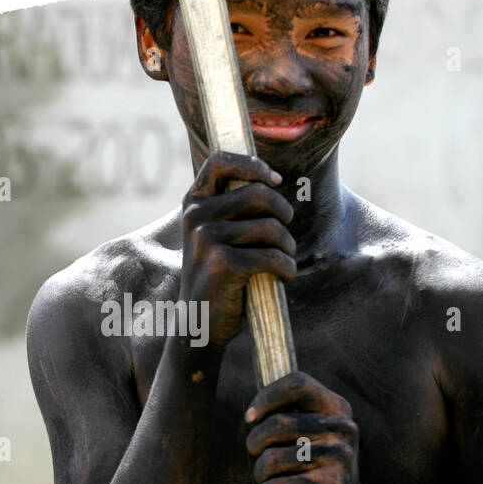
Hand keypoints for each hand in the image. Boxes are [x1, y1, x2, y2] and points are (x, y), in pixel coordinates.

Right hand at [180, 152, 296, 349]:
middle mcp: (196, 216)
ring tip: (285, 258)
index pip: (220, 161)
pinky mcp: (222, 264)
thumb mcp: (215, 234)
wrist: (198, 323)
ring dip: (288, 245)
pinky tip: (284, 276)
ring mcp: (206, 239)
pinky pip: (272, 256)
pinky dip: (287, 267)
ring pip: (270, 227)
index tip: (274, 180)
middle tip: (286, 233)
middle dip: (283, 213)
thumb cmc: (217, 275)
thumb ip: (232, 208)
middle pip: (258, 193)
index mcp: (194, 203)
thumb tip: (271, 180)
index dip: (253, 165)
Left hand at [245, 372, 360, 483]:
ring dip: (261, 475)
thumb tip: (251, 414)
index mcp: (336, 409)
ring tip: (276, 482)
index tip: (250, 418)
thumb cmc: (313, 472)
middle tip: (260, 460)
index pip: (297, 383)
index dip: (266, 397)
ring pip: (271, 459)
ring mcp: (340, 459)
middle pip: (276, 424)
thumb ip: (287, 416)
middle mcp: (343, 429)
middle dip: (255, 445)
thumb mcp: (308, 437)